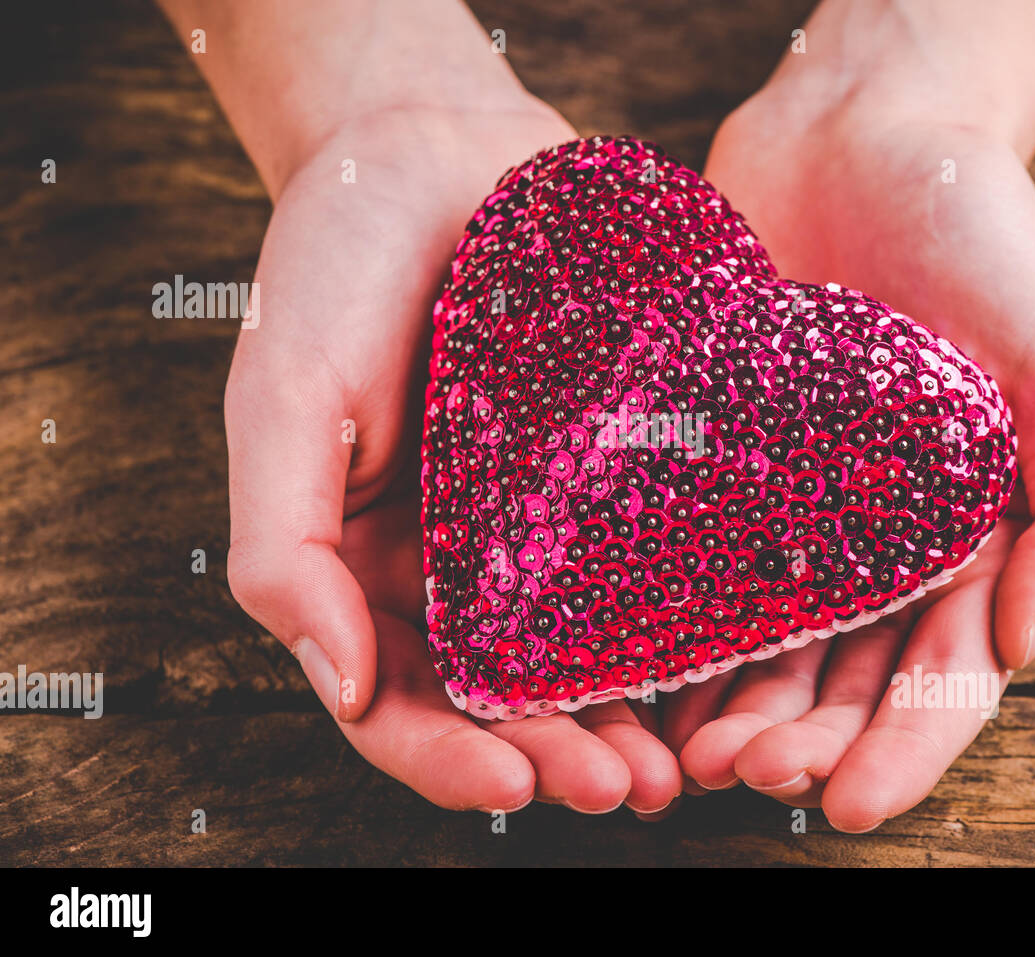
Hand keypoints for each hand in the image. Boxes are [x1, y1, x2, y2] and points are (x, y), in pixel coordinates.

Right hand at [224, 100, 681, 815]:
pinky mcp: (612, 468)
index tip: (513, 782)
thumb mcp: (281, 404)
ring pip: (589, 648)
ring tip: (683, 758)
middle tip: (630, 788)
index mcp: (369, 567)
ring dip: (633, 714)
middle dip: (564, 752)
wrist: (434, 154)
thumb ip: (284, 548)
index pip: (399, 701)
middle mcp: (461, 562)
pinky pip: (648, 557)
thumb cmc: (335, 272)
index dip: (448, 758)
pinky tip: (724, 650)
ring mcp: (543, 519)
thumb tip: (336, 682)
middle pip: (508, 696)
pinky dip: (679, 620)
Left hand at [657, 83, 1034, 830]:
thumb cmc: (985, 240)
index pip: (943, 674)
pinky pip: (691, 561)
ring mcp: (796, 511)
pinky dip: (668, 625)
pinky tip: (631, 674)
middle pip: (841, 675)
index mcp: (973, 540)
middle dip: (799, 740)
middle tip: (745, 775)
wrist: (865, 138)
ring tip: (681, 752)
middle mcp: (882, 544)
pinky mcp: (721, 467)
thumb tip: (1030, 641)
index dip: (903, 748)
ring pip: (760, 639)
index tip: (852, 805)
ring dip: (723, 705)